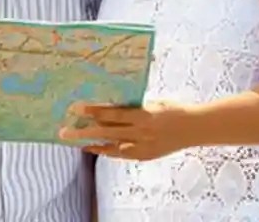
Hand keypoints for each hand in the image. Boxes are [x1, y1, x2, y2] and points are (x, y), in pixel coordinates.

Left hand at [58, 101, 194, 161]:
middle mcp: (141, 133)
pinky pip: (121, 154)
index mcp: (144, 115)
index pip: (113, 113)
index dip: (94, 111)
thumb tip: (112, 103)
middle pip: (107, 132)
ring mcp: (142, 146)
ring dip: (92, 142)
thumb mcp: (154, 102)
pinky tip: (95, 147)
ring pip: (111, 146)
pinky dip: (107, 150)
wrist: (194, 128)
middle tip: (64, 131)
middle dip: (84, 131)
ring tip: (75, 141)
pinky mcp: (145, 155)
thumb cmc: (174, 109)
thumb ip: (134, 105)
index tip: (76, 108)